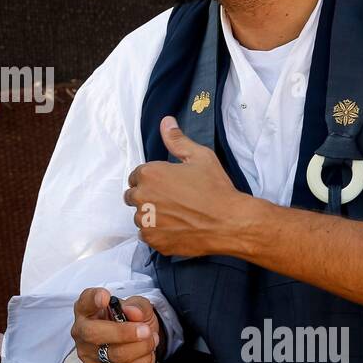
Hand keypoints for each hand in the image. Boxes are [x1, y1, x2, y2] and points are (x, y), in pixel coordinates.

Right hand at [70, 287, 160, 362]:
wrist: (136, 341)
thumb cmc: (131, 319)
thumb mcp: (138, 306)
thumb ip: (138, 306)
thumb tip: (133, 312)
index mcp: (86, 309)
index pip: (85, 302)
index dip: (93, 299)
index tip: (105, 297)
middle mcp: (81, 332)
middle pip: (94, 334)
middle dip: (124, 333)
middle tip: (145, 330)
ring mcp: (87, 354)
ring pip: (115, 356)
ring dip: (141, 348)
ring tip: (151, 339)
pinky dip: (143, 361)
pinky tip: (146, 353)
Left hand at [124, 116, 258, 256]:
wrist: (229, 222)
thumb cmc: (216, 188)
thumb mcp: (199, 157)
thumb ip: (177, 140)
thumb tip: (166, 122)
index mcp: (150, 174)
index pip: (136, 176)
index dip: (151, 180)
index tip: (167, 185)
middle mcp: (142, 198)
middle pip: (133, 197)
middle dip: (147, 197)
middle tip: (172, 200)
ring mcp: (146, 221)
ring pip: (140, 217)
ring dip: (151, 216)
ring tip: (176, 215)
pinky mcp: (153, 240)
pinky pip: (147, 235)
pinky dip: (157, 233)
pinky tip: (176, 228)